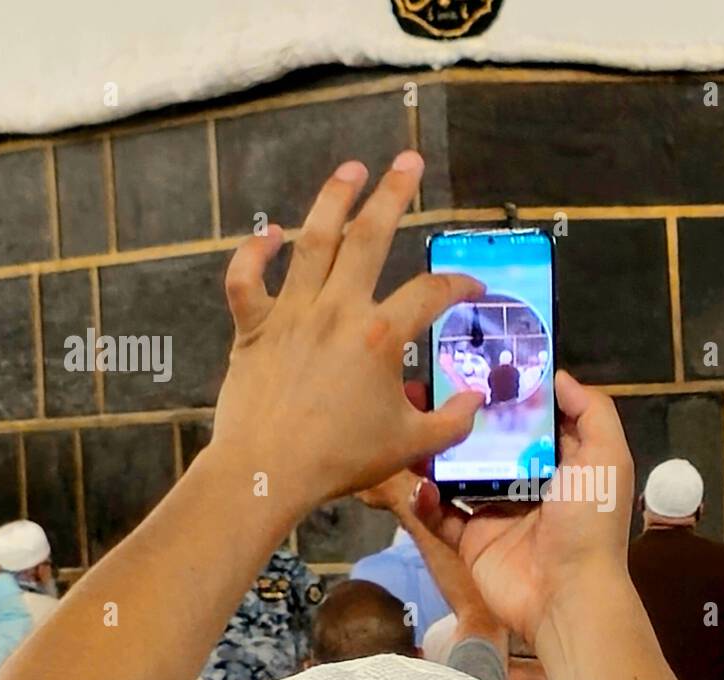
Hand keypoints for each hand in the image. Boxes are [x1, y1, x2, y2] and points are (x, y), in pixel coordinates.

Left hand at [211, 152, 486, 515]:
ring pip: (313, 240)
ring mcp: (291, 313)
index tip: (473, 288)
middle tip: (408, 162)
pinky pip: (246, 278)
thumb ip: (452, 422)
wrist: (268, 472)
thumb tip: (477, 400)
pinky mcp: (253, 326)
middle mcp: (337, 311)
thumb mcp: (411, 446)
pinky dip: (254, 252)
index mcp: (379, 336)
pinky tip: (270, 233)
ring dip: (333, 199)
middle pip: (371, 237)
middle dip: (394, 194)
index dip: (459, 285)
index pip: (431, 293)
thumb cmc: (340, 460)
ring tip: (352, 169)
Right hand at [426, 371, 633, 642]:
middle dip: (463, 420)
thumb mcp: (607, 458)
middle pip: (489, 443)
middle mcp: (528, 484)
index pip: (531, 419)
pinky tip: (419, 483)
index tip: (477, 364)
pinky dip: (427, 501)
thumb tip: (559, 375)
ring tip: (414, 431)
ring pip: (459, 476)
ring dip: (437, 455)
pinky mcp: (473, 542)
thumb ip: (591, 411)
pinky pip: (442, 516)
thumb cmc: (589, 522)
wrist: (567, 595)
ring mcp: (497, 513)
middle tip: (428, 392)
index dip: (508, 394)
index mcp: (562, 462)